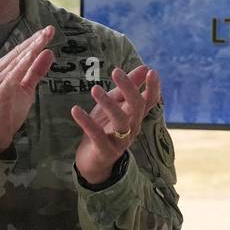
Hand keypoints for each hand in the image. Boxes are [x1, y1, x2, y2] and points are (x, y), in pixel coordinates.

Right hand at [0, 25, 55, 156]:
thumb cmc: (6, 112)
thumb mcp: (26, 89)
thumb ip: (36, 71)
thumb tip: (49, 53)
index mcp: (1, 69)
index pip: (21, 51)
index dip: (35, 40)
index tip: (49, 31)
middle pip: (19, 52)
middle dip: (35, 40)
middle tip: (50, 29)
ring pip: (16, 61)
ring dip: (31, 48)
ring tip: (44, 37)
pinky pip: (12, 75)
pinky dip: (22, 64)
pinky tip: (32, 56)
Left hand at [72, 65, 161, 185]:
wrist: (94, 162)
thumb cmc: (105, 129)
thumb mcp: (115, 105)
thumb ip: (126, 88)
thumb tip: (144, 67)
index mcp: (135, 115)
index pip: (150, 100)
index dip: (153, 87)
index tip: (151, 71)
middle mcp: (132, 127)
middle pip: (137, 106)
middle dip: (128, 88)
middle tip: (115, 71)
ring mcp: (120, 140)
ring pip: (121, 120)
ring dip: (108, 104)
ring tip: (94, 89)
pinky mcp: (105, 150)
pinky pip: (97, 135)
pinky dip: (87, 122)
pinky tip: (75, 110)